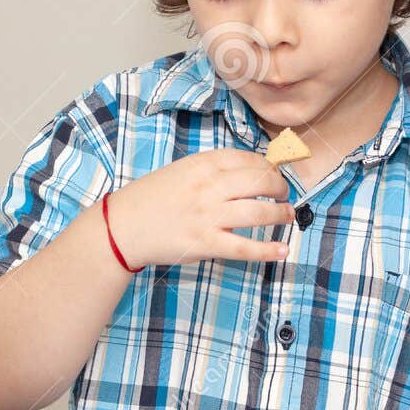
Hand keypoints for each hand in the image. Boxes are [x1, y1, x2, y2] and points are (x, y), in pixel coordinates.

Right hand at [105, 149, 294, 269]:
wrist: (123, 226)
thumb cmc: (151, 198)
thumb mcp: (181, 170)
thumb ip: (212, 170)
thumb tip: (250, 173)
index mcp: (202, 165)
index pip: (249, 159)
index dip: (268, 167)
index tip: (274, 173)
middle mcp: (209, 187)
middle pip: (260, 182)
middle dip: (279, 187)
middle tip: (283, 194)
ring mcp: (208, 216)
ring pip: (258, 212)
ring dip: (280, 213)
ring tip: (287, 215)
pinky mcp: (206, 244)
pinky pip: (244, 247)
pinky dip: (267, 250)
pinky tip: (283, 249)